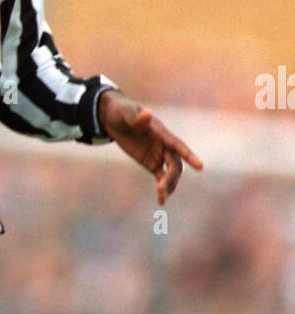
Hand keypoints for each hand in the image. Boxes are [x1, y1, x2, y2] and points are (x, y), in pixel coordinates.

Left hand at [98, 89, 202, 204]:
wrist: (114, 119)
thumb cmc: (121, 112)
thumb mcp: (126, 114)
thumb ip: (136, 117)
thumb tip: (147, 114)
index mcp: (160, 133)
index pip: (177, 145)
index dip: (188, 155)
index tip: (200, 166)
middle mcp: (164, 145)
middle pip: (175, 164)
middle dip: (171, 177)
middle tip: (161, 188)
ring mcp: (159, 154)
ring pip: (171, 173)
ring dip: (169, 185)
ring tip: (162, 197)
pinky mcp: (151, 163)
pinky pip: (161, 177)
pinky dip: (162, 188)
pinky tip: (161, 201)